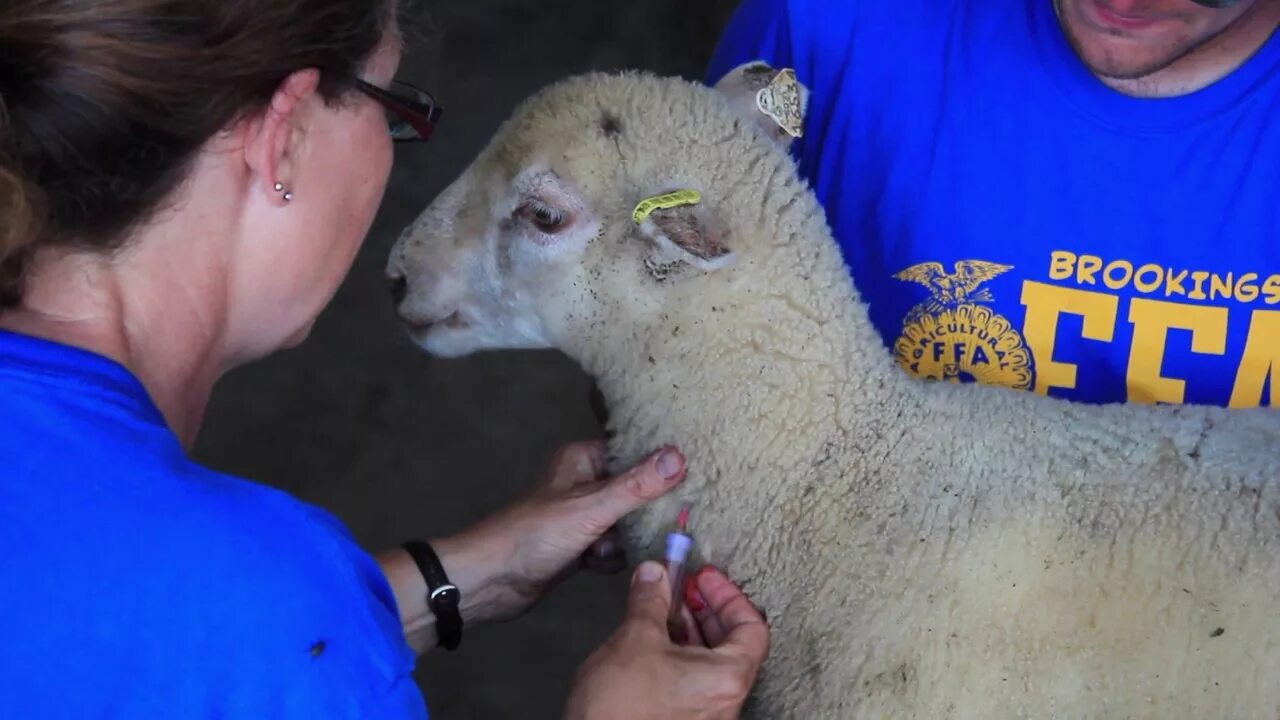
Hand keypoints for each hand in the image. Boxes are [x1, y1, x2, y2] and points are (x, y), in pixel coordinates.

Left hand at [432, 440, 686, 623]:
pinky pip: (611, 547)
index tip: (689, 481)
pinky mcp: (577, 546)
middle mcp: (583, 482)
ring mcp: (580, 516)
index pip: (634, 453)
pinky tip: (596, 564)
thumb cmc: (537, 533)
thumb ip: (637, 485)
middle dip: (643, 512)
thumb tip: (680, 456)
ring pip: (625, 523)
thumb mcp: (592, 507)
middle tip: (663, 525)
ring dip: (622, 540)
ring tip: (605, 548)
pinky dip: (608, 557)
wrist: (492, 580)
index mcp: (583, 459)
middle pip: (633, 491)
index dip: (659, 467)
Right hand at [564, 561, 769, 719]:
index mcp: (727, 678)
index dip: (727, 595)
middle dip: (708, 610)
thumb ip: (650, 600)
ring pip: (713, 663)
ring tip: (665, 608)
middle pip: (735, 644)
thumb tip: (654, 575)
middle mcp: (725, 702)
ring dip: (693, 630)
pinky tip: (656, 640)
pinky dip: (682, 653)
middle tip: (686, 588)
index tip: (704, 579)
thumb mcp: (635, 638)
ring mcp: (707, 716)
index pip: (751, 627)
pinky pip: (696, 680)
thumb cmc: (619, 709)